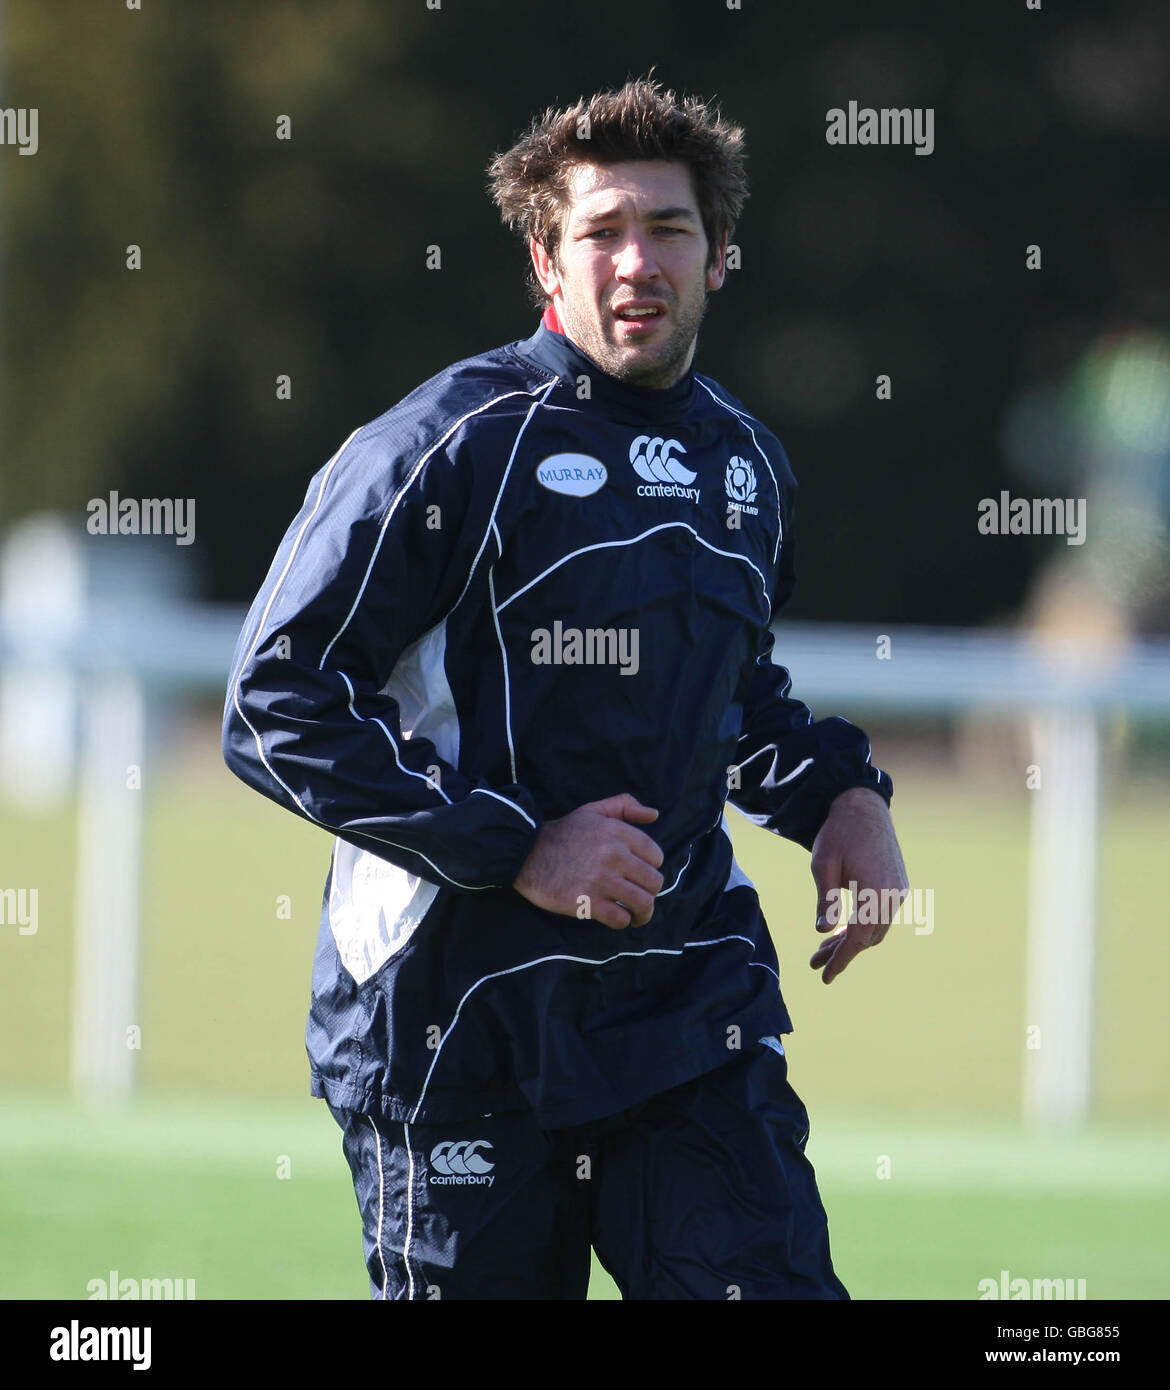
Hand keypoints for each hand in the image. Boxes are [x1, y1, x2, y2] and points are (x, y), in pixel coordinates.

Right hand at [513, 793, 664, 928]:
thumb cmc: (562, 834)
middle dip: (650, 892)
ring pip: (642, 903)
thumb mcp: (593, 811)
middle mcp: (613, 854)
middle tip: (640, 896)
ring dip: (643, 913)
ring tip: (636, 915)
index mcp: (617, 831)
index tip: (641, 874)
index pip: (656, 856)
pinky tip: (616, 918)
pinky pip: (620, 919)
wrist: (526, 854)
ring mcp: (600, 879)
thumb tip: (653, 814)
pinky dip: (623, 922)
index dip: (651, 867)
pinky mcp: (586, 902)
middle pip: (654, 882)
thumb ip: (624, 806)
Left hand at [808, 786, 908, 983]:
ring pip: (876, 928)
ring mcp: (899, 890)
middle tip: (816, 963)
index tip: (825, 976)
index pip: (859, 937)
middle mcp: (893, 894)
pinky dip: (862, 926)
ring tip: (823, 949)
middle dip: (842, 952)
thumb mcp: (822, 864)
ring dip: (852, 940)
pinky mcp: (898, 885)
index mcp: (875, 890)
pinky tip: (841, 930)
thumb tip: (822, 930)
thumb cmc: (838, 834)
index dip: (841, 958)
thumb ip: (825, 899)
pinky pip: (881, 915)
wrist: (863, 807)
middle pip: (869, 937)